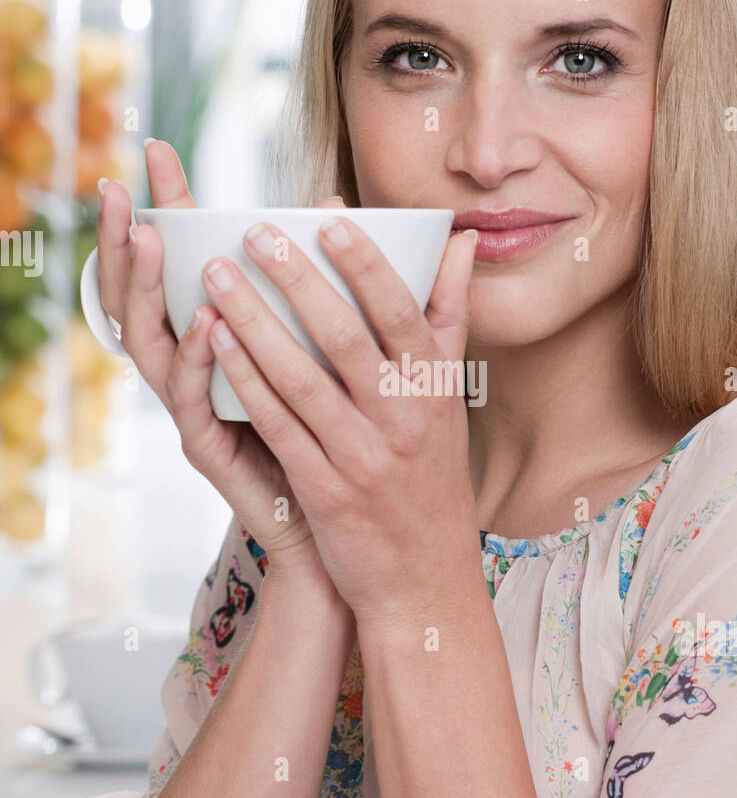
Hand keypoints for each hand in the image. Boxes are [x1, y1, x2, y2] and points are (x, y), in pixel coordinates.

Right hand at [95, 140, 346, 581]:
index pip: (179, 263)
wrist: (340, 526)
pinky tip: (209, 321)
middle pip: (143, 297)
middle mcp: (196, 369)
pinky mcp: (211, 450)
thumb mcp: (333, 348)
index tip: (158, 152)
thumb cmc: (337, 433)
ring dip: (149, 289)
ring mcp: (197, 410)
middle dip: (126, 242)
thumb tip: (342, 204)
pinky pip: (195, 400)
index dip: (166, 210)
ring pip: (153, 343)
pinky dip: (198, 359)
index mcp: (219, 339)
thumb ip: (332, 280)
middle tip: (120, 189)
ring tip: (149, 236)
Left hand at [200, 215, 480, 621]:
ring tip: (216, 275)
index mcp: (433, 390)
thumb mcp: (450, 400)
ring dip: (254, 322)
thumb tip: (459, 242)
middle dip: (296, 280)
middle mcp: (401, 420)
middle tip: (253, 231)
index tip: (329, 218)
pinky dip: (245, 381)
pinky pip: (277, 426)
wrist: (424, 578)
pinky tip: (216, 342)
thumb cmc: (433, 478)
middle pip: (345, 337)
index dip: (366, 264)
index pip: (402, 314)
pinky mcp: (324, 491)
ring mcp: (361, 457)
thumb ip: (449, 318)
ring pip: (301, 378)